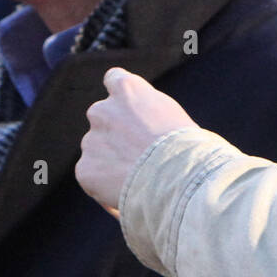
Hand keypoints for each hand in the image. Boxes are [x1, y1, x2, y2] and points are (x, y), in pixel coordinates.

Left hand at [76, 67, 196, 214]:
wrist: (179, 179)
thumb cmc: (191, 149)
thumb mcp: (175, 117)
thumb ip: (151, 114)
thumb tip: (145, 128)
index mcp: (128, 88)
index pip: (114, 79)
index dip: (121, 99)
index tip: (129, 111)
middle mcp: (102, 109)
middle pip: (103, 119)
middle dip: (116, 135)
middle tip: (140, 157)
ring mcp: (90, 140)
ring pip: (97, 150)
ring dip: (112, 162)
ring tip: (139, 182)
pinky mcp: (85, 170)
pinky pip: (93, 178)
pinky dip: (105, 187)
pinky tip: (129, 196)